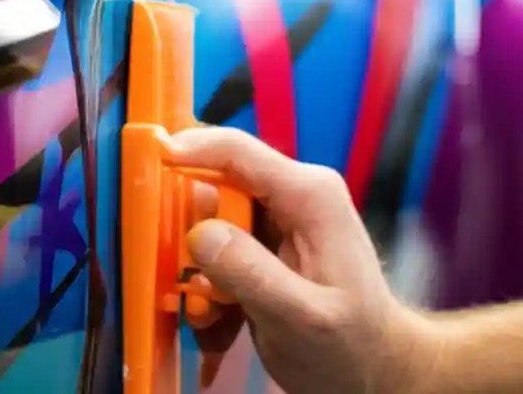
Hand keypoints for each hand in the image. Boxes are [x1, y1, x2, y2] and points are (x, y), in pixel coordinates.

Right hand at [170, 127, 440, 393]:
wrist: (376, 370)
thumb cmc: (350, 346)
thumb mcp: (301, 317)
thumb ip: (251, 274)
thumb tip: (200, 234)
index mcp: (308, 195)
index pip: (238, 152)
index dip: (189, 150)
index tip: (147, 162)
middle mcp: (292, 195)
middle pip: (215, 189)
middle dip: (192, 240)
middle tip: (187, 288)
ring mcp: (278, 219)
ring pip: (210, 224)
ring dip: (200, 273)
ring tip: (211, 321)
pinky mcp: (265, 245)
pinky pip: (218, 251)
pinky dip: (211, 288)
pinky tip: (222, 325)